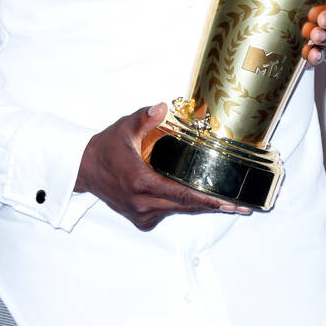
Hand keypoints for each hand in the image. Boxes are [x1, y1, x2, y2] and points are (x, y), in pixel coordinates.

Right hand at [74, 103, 251, 231]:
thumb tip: (161, 106)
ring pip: (178, 211)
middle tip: (241, 207)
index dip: (207, 199)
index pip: (182, 194)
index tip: (228, 203)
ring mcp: (141, 214)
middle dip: (214, 206)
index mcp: (141, 182)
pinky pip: (167, 212)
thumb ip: (144, 117)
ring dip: (200, 206)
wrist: (84, 170)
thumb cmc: (105, 148)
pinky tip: (198, 199)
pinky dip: (182, 206)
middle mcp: (143, 203)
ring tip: (227, 204)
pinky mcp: (140, 219)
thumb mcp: (124, 128)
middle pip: (186, 207)